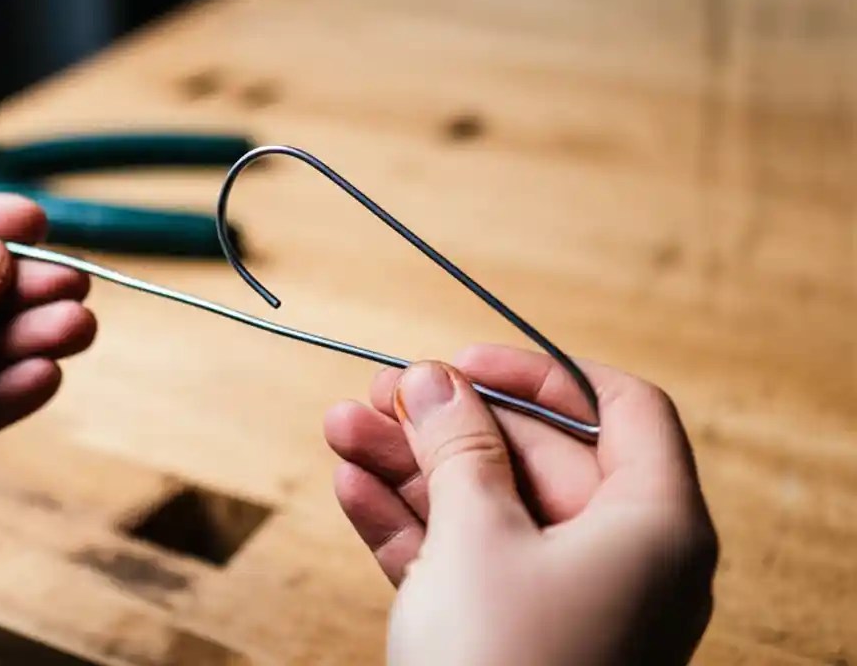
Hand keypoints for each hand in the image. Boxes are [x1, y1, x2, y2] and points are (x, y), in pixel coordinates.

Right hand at [324, 345, 717, 664]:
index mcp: (653, 525)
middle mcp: (619, 560)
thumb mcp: (477, 536)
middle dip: (445, 422)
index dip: (542, 375)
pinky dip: (408, 525)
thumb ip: (457, 446)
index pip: (620, 411)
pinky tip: (353, 486)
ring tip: (341, 428)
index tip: (467, 358)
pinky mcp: (511, 636)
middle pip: (533, 458)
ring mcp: (563, 601)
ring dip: (410, 468)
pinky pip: (462, 560)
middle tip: (377, 393)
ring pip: (485, 508)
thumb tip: (432, 379)